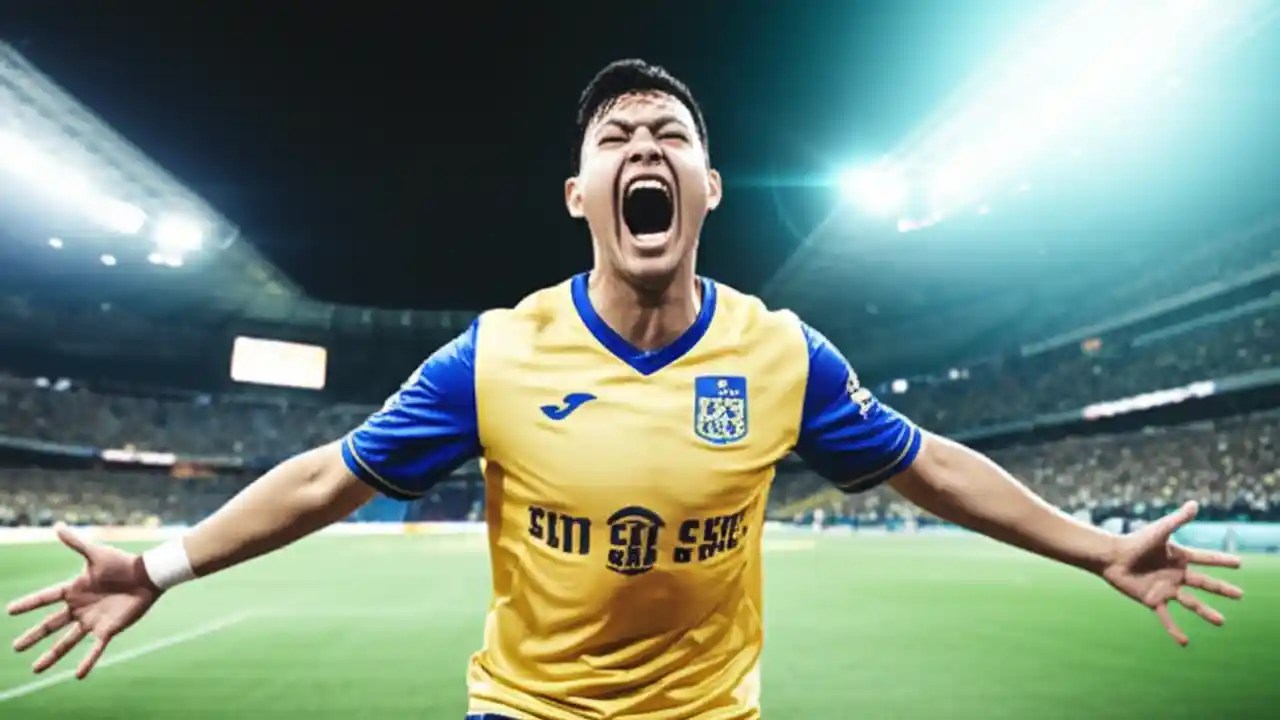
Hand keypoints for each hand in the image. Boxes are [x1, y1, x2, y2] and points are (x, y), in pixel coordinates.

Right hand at [8, 523, 161, 678]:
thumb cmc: (123, 563)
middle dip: (33, 636)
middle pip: (50, 625)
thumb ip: (76, 543)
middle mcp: (79, 608)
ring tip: (35, 669)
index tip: (9, 610)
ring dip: (51, 655)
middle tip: (15, 647)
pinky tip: (78, 675)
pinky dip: (87, 662)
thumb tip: (58, 526)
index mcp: (74, 590)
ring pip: (67, 641)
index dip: (29, 604)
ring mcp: (92, 621)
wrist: (147, 576)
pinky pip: (95, 649)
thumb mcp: (96, 553)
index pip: (46, 598)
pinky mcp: (108, 630)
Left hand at [1101, 501, 1242, 645]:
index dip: (1222, 561)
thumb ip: (1178, 520)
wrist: (1112, 557)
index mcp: (1179, 557)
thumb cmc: (1135, 541)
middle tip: (1240, 595)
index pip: (1206, 559)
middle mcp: (1176, 574)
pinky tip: (1184, 642)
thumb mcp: (1160, 530)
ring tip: (1221, 622)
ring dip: (1206, 612)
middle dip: (1222, 589)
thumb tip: (1195, 504)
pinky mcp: (1153, 600)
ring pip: (1191, 602)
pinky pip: (1166, 617)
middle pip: (1204, 583)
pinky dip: (1174, 630)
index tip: (1239, 563)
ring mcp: (1166, 588)